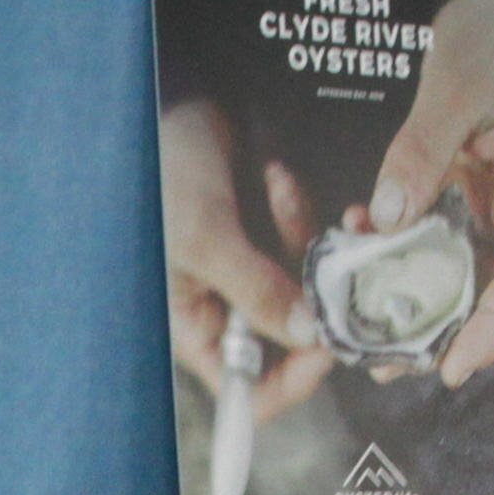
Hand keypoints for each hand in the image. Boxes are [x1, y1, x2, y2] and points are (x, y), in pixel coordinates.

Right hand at [156, 100, 329, 423]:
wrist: (178, 104)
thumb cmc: (165, 172)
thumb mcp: (205, 237)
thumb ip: (256, 290)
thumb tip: (308, 336)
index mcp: (199, 327)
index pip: (251, 390)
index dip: (292, 380)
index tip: (328, 345)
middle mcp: (231, 309)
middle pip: (294, 340)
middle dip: (311, 295)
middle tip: (325, 257)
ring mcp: (257, 274)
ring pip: (310, 288)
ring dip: (304, 237)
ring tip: (277, 188)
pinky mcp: (277, 239)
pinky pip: (311, 245)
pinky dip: (303, 212)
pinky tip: (276, 177)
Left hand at [362, 0, 493, 385]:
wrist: (482, 5)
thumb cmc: (489, 36)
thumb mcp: (455, 87)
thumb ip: (423, 149)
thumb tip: (391, 212)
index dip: (492, 330)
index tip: (454, 365)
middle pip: (485, 291)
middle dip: (437, 332)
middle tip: (385, 360)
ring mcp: (488, 200)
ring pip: (454, 270)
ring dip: (409, 296)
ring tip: (363, 321)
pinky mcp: (461, 191)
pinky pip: (432, 234)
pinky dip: (397, 247)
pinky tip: (364, 236)